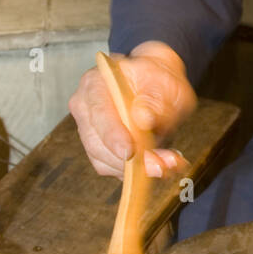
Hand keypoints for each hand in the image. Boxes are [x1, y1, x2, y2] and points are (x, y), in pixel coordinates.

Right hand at [69, 41, 195, 180]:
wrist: (157, 86)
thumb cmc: (158, 80)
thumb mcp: (166, 85)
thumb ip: (155, 102)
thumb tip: (143, 120)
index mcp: (95, 83)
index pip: (99, 112)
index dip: (113, 135)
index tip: (130, 152)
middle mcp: (85, 108)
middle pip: (97, 143)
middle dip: (130, 160)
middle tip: (160, 165)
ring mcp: (89, 131)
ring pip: (105, 161)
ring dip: (136, 169)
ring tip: (166, 164)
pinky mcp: (100, 151)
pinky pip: (114, 169)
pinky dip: (136, 172)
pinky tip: (159, 165)